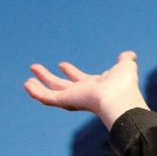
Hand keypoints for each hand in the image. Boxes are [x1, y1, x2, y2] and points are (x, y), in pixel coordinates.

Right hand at [24, 52, 148, 129]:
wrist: (119, 99)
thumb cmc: (124, 85)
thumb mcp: (125, 66)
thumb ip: (125, 60)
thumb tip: (129, 55)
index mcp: (96, 86)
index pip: (80, 79)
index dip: (71, 72)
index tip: (62, 65)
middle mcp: (83, 94)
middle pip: (62, 86)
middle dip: (50, 78)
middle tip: (36, 68)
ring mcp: (73, 98)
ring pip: (52, 93)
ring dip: (39, 85)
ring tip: (28, 80)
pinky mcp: (65, 101)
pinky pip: (47, 98)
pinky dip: (36, 92)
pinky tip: (27, 84)